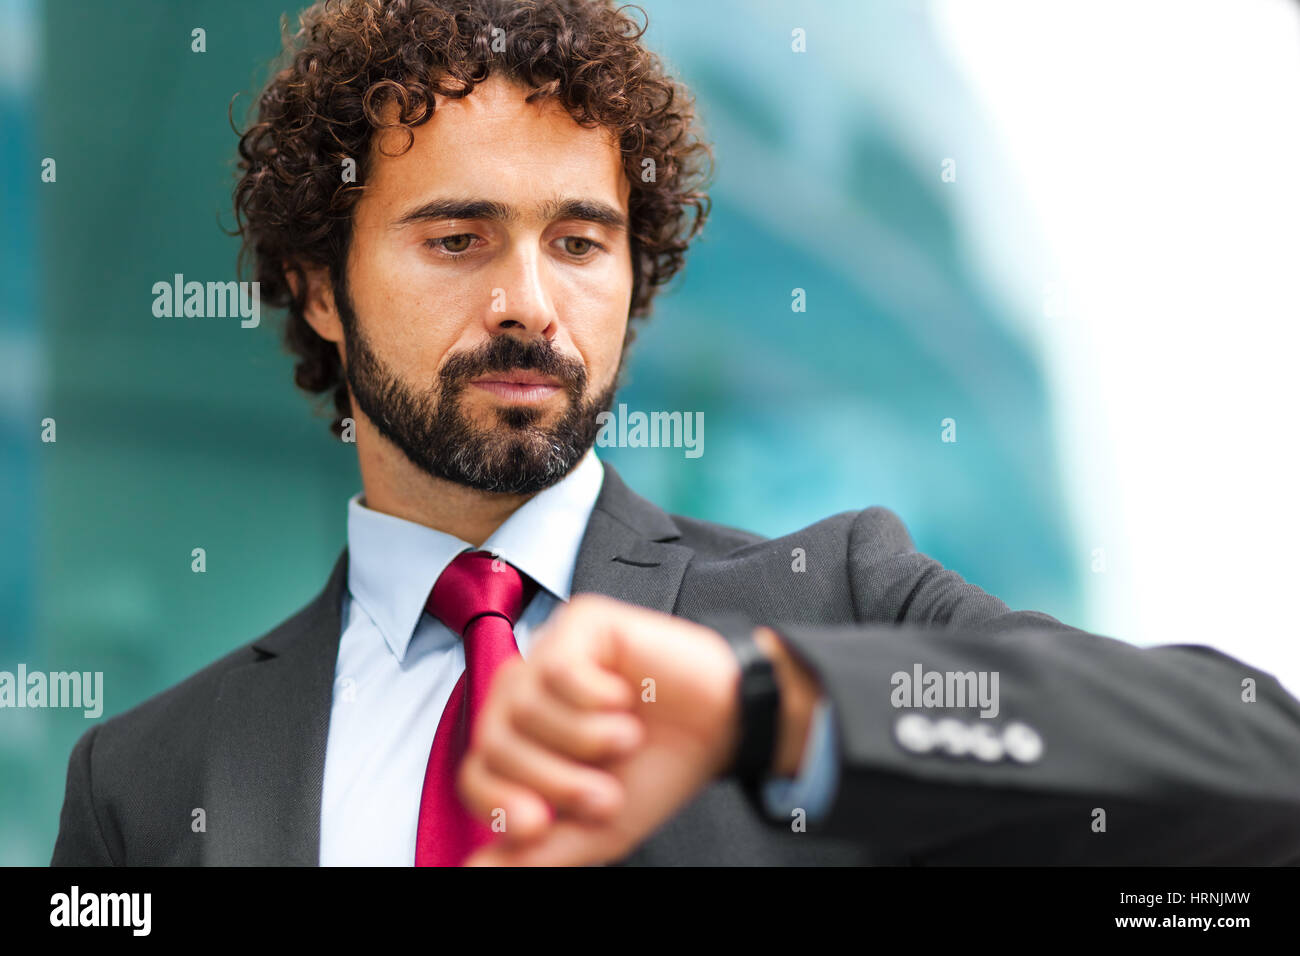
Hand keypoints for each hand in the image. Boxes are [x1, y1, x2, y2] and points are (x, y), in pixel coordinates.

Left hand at [457, 594, 820, 865]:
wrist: (725, 726)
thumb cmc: (662, 766)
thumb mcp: (596, 828)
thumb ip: (534, 854)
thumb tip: (473, 874)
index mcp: (523, 740)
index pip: (475, 774)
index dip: (502, 803)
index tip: (541, 824)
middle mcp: (527, 692)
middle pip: (494, 742)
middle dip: (555, 780)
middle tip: (607, 790)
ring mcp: (550, 652)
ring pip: (526, 706)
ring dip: (586, 738)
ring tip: (628, 737)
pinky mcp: (581, 621)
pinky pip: (558, 668)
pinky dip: (596, 698)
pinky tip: (626, 697)